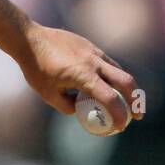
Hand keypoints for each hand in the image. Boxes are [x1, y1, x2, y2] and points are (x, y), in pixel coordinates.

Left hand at [15, 22, 141, 130]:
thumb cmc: (35, 67)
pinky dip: (113, 75)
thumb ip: (66, 106)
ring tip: (124, 101)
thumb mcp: (47, 94)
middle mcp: (93, 62)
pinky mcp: (90, 46)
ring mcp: (94, 51)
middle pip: (126, 81)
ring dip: (126, 87)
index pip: (111, 98)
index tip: (121, 126)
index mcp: (84, 75)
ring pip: (119, 70)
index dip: (119, 115)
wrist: (28, 38)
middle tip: (136, 115)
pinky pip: (108, 62)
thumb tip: (80, 112)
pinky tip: (107, 83)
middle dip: (136, 100)